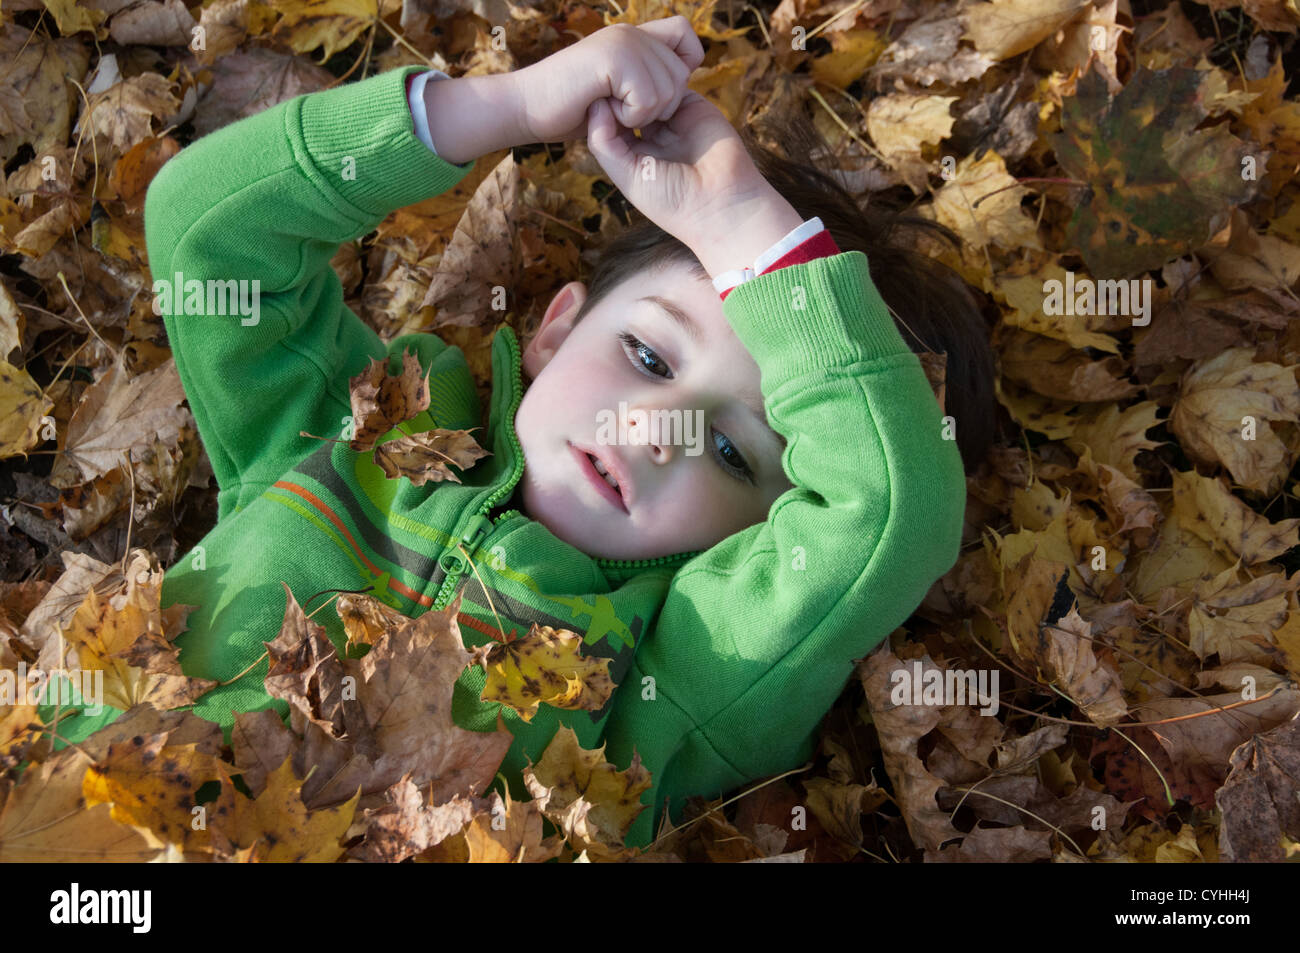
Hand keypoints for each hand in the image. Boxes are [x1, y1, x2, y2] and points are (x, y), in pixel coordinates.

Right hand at [513, 17, 703, 143]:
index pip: (687, 36)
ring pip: (668, 91)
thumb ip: (647, 79)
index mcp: (634, 36)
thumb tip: (684, 80)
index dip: (685, 64)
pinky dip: (629, 117)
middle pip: (681, 75)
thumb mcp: (617, 91)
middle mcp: (632, 32)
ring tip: (610, 108)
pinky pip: (648, 99)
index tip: (657, 90)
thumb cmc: (569, 107)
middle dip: (660, 106)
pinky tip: (604, 110)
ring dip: (642, 115)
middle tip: (623, 109)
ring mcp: (624, 42)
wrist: (529, 108)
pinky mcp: (614, 58)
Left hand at [583, 90, 803, 276]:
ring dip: (636, 84)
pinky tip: (646, 82)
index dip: (595, 107)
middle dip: (613, 92)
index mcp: (631, 155)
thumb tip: (595, 104)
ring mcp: (672, 119)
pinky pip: (672, 83)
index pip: (607, 122)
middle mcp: (651, 135)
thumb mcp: (627, 175)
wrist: (721, 203)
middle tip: (596, 78)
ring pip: (647, 90)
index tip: (579, 95)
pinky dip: (660, 81)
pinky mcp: (693, 106)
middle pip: (626, 103)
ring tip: (620, 82)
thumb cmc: (672, 200)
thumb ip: (605, 142)